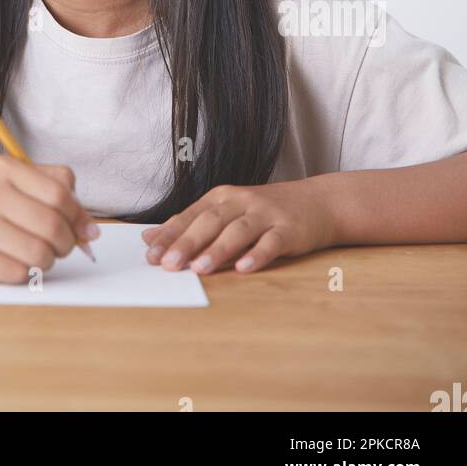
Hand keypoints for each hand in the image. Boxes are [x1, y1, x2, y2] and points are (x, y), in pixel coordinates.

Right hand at [0, 154, 100, 283]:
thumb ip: (49, 190)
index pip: (60, 193)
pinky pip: (18, 272)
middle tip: (59, 246)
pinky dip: (25, 273)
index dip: (78, 216)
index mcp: (2, 167)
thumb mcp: (5, 180)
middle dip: (66, 243)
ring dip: (47, 261)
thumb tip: (90, 229)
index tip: (82, 229)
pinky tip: (13, 263)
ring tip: (37, 256)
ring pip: (39, 252)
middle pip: (53, 224)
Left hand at [141, 177, 337, 274]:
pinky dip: (257, 255)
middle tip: (169, 264)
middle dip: (188, 242)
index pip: (190, 215)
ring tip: (199, 269)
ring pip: (238, 231)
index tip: (150, 254)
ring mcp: (266, 214)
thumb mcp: (227, 211)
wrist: (316, 202)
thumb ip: (191, 224)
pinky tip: (243, 268)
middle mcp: (241, 201)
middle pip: (210, 221)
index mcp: (222, 197)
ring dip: (218, 250)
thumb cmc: (263, 212)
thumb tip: (150, 238)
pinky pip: (271, 243)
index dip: (170, 234)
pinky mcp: (288, 230)